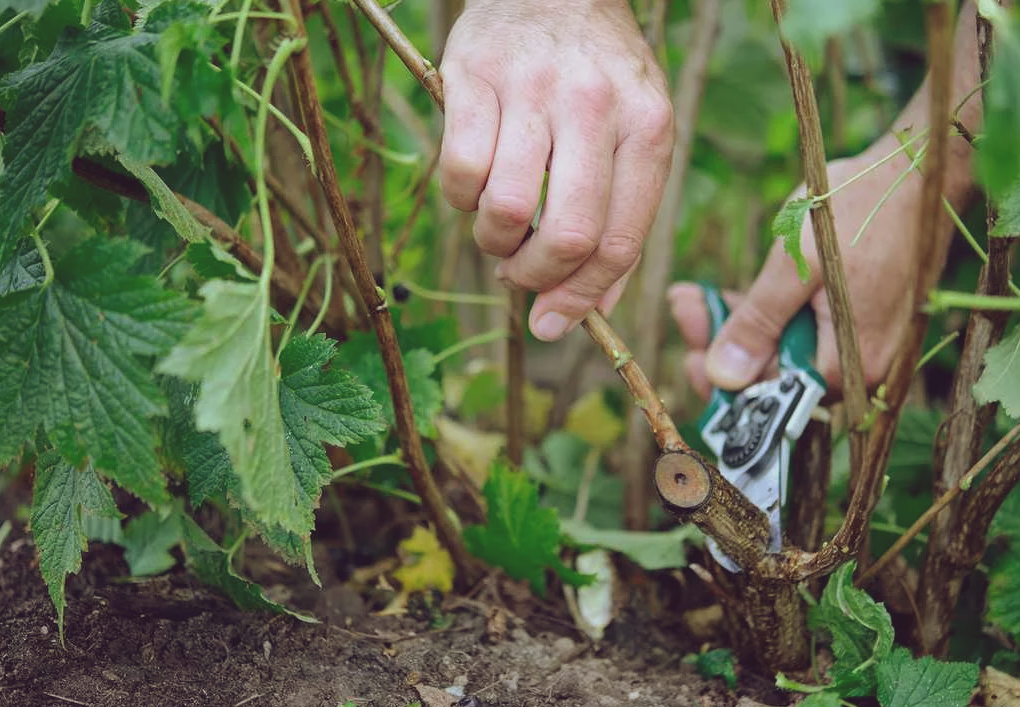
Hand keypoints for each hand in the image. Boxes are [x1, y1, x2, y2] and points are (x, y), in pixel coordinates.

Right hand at [439, 0, 672, 340]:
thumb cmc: (596, 76)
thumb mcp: (634, 136)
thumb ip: (621, 219)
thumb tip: (590, 310)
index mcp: (648, 128)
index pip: (619, 241)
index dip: (582, 298)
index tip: (552, 323)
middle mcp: (596, 106)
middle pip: (567, 235)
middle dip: (536, 279)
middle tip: (519, 275)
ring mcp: (532, 88)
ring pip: (505, 211)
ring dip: (493, 241)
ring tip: (498, 226)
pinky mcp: (472, 76)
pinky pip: (458, 173)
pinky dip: (459, 199)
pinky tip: (473, 186)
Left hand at [670, 138, 926, 398]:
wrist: (911, 170)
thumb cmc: (858, 210)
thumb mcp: (796, 265)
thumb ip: (759, 324)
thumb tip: (723, 378)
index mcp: (848, 364)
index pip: (772, 396)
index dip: (723, 380)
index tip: (687, 357)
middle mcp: (858, 366)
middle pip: (773, 373)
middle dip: (722, 345)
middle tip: (685, 309)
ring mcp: (857, 343)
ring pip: (781, 349)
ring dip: (736, 326)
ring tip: (692, 297)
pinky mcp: (852, 321)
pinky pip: (799, 330)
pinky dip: (763, 314)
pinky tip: (725, 294)